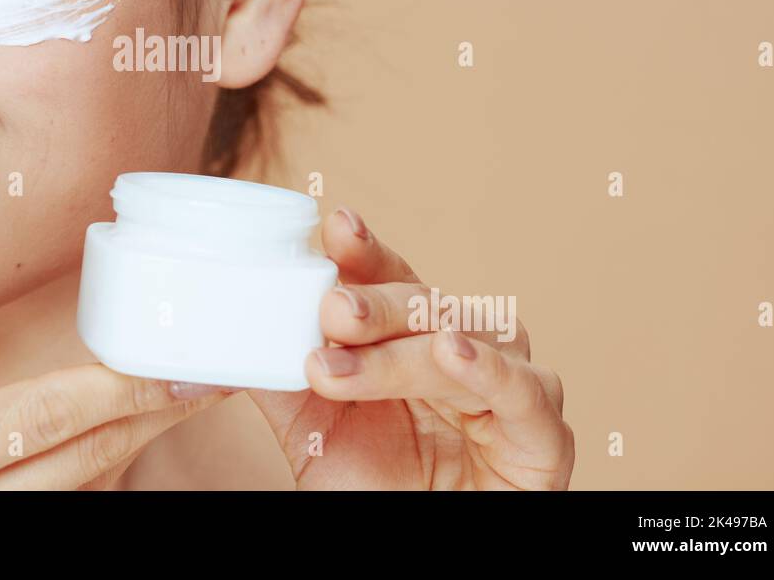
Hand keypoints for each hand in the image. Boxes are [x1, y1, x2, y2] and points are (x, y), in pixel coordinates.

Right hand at [0, 363, 227, 489]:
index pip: (29, 421)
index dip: (109, 391)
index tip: (165, 366)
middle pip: (73, 462)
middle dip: (145, 417)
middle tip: (204, 377)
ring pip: (74, 498)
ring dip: (127, 450)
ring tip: (173, 405)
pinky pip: (48, 526)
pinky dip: (88, 486)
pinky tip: (114, 457)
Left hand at [247, 207, 573, 489]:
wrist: (410, 555)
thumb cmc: (374, 488)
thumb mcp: (313, 430)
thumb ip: (281, 379)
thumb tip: (231, 334)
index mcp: (412, 338)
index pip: (391, 278)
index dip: (364, 252)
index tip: (333, 227)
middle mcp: (467, 350)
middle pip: (426, 304)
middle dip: (373, 303)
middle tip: (330, 310)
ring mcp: (509, 387)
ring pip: (465, 340)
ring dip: (402, 350)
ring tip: (349, 355)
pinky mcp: (542, 437)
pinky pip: (524, 392)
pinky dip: (490, 369)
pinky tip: (452, 353)